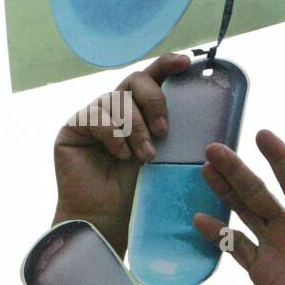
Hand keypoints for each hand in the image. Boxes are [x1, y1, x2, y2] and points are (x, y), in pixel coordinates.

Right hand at [52, 53, 190, 251]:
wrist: (108, 222)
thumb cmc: (140, 194)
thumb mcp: (167, 158)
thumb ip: (177, 131)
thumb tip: (212, 110)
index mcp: (140, 111)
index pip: (153, 78)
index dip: (167, 64)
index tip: (185, 63)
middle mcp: (115, 109)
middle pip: (135, 80)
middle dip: (154, 101)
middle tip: (164, 132)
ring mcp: (92, 117)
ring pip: (116, 99)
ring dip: (135, 127)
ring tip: (144, 157)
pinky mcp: (72, 128)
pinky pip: (95, 115)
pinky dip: (112, 134)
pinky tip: (119, 156)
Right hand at [194, 129, 284, 284]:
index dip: (279, 158)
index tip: (263, 135)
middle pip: (258, 191)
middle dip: (236, 170)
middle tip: (213, 148)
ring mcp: (272, 242)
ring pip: (243, 211)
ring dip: (223, 192)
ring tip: (205, 169)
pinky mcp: (260, 267)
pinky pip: (235, 247)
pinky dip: (218, 234)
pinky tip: (198, 219)